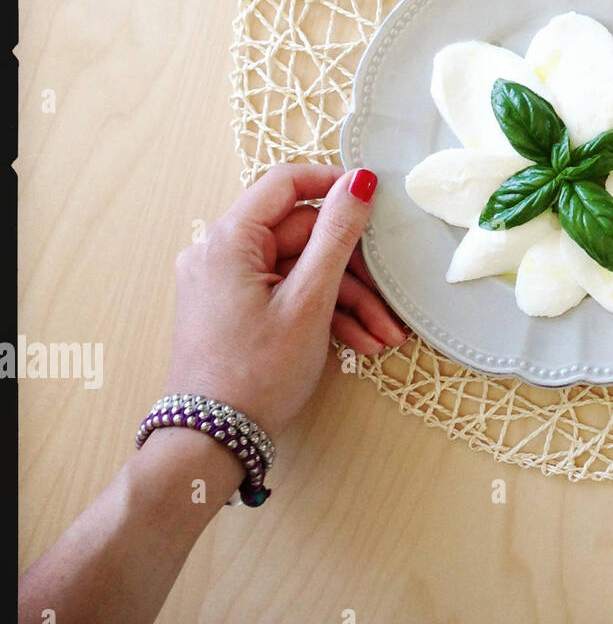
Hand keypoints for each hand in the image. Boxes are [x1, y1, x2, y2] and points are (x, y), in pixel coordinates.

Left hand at [166, 164, 405, 437]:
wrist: (212, 443)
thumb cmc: (257, 373)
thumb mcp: (310, 300)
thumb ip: (337, 235)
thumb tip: (360, 181)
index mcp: (228, 240)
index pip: (285, 183)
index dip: (333, 184)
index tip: (374, 198)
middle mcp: (218, 253)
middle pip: (301, 236)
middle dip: (352, 271)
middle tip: (389, 301)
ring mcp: (223, 283)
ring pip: (299, 270)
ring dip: (345, 301)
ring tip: (382, 337)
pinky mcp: (231, 308)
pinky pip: (284, 293)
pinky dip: (320, 313)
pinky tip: (358, 343)